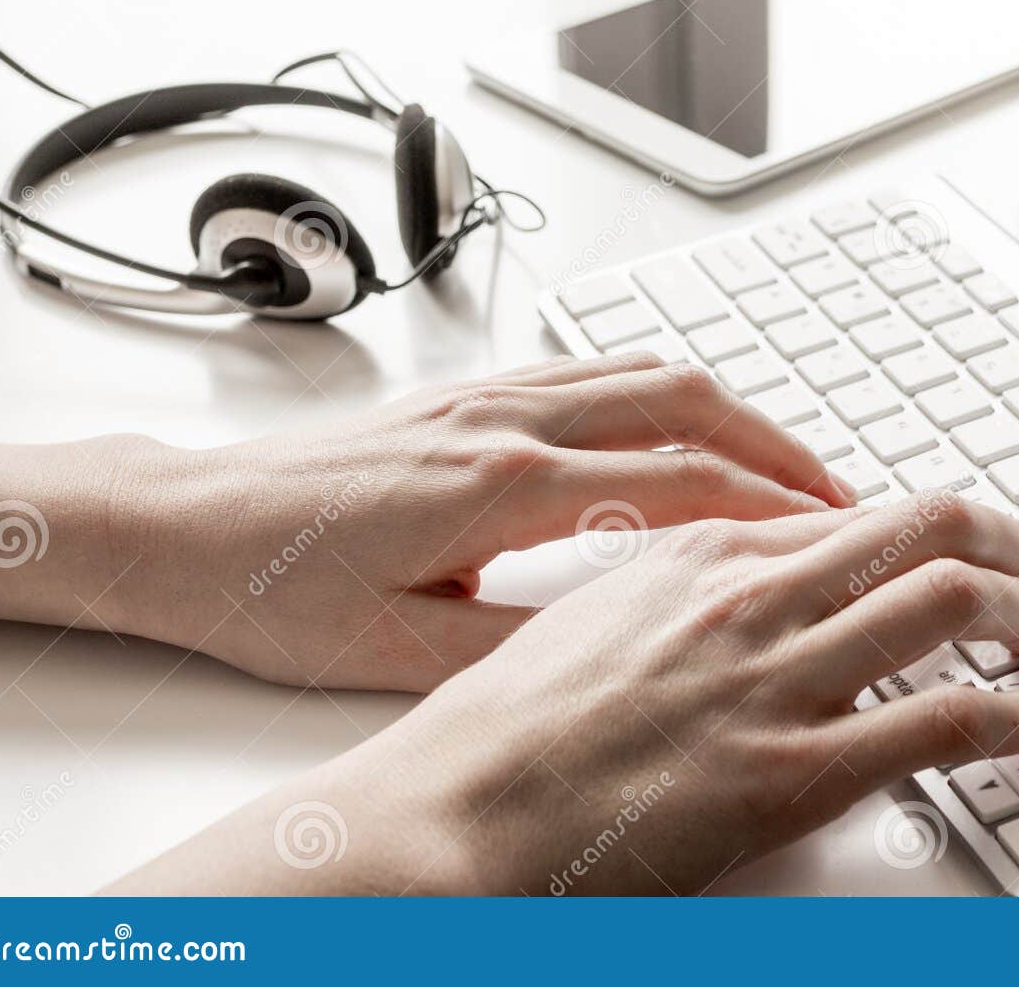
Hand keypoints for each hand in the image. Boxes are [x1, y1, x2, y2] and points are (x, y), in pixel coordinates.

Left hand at [0, 353, 854, 691]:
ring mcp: (485, 395)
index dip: (768, 503)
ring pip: (643, 368)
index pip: (676, 478)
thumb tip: (620, 647)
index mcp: (500, 486)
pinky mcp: (466, 394)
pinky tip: (681, 421)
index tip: (829, 528)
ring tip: (780, 456)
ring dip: (727, 406)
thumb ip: (522, 648)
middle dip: (776, 440)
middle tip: (836, 489)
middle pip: (682, 397)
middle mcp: (504, 421)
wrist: (182, 525)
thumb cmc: (270, 592)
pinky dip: (664, 389)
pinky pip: (593, 366)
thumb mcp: (401, 652)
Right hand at [110, 492, 1018, 894]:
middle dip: (1003, 537)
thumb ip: (681, 596)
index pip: (852, 510)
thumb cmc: (502, 731)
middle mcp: (750, 594)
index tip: (962, 537)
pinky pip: (945, 722)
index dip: (929, 520)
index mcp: (698, 553)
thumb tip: (747, 590)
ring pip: (951, 598)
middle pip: (922, 524)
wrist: (450, 813)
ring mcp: (775, 678)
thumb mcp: (590, 623)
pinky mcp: (792, 771)